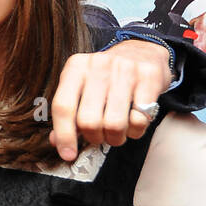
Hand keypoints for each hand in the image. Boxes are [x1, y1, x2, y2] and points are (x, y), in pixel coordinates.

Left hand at [49, 40, 171, 161]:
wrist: (143, 51)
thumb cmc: (108, 77)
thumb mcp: (82, 87)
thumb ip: (68, 113)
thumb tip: (56, 141)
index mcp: (76, 67)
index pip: (63, 106)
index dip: (64, 135)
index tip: (68, 154)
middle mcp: (99, 65)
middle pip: (89, 121)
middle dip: (95, 138)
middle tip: (100, 136)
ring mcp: (125, 69)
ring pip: (114, 124)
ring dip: (116, 138)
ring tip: (118, 132)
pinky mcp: (149, 78)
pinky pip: (139, 120)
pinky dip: (136, 130)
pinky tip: (134, 121)